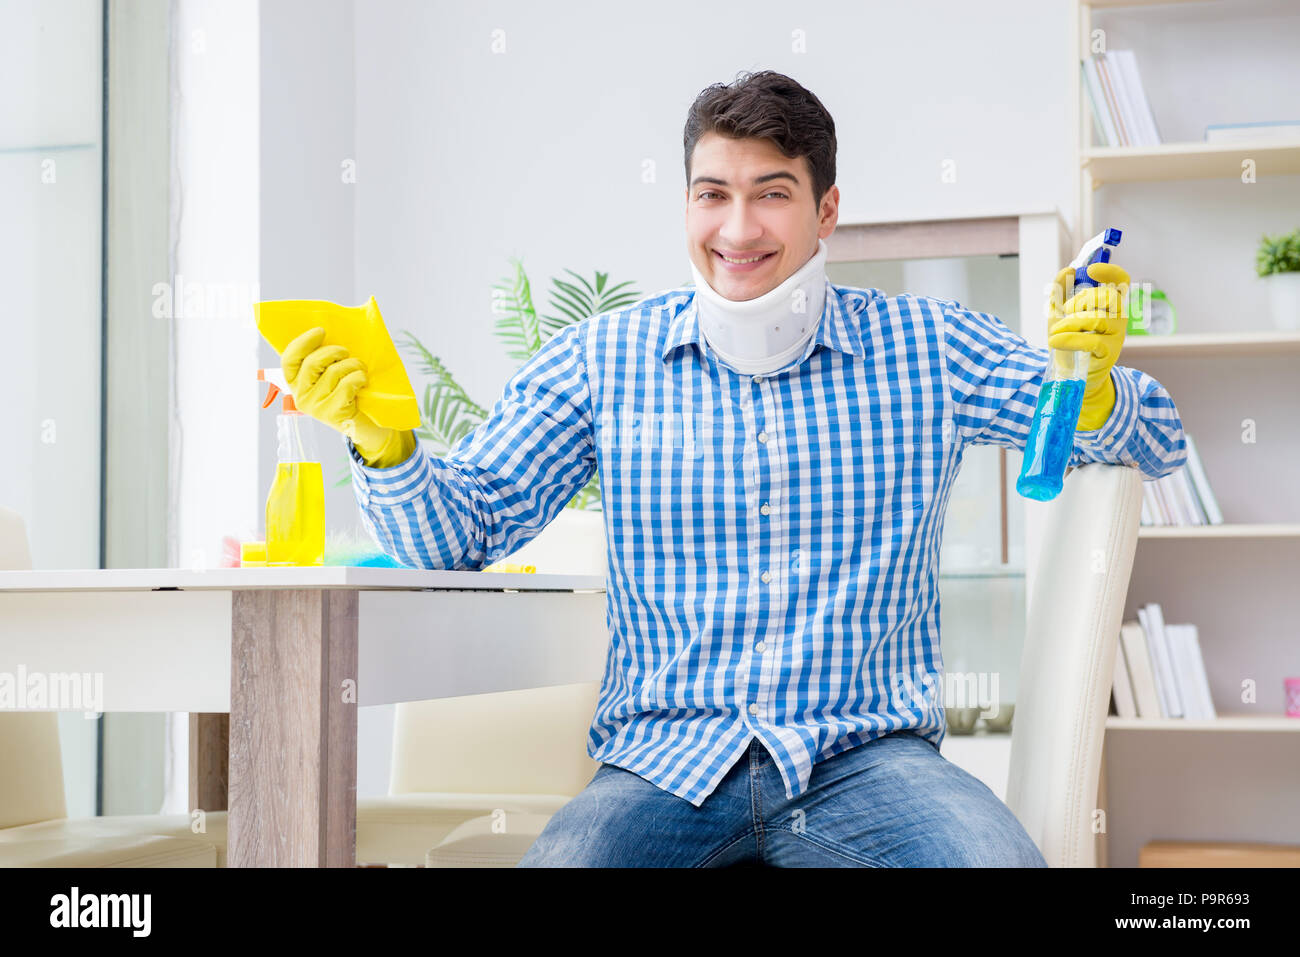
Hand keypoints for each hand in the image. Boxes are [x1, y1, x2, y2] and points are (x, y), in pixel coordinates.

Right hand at [281, 327, 415, 467]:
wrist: (364, 423)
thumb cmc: (347, 393)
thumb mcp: (330, 375)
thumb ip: (324, 359)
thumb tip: (328, 332)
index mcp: (295, 383)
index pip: (289, 359)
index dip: (303, 342)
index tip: (321, 331)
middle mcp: (300, 395)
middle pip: (312, 362)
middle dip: (334, 352)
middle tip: (347, 353)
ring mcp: (315, 407)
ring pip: (333, 372)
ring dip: (353, 365)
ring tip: (360, 369)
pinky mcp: (331, 414)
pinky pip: (346, 385)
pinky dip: (358, 378)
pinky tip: (362, 381)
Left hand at [1047, 261, 1129, 429]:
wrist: (1070, 374)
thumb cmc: (1068, 340)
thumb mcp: (1059, 313)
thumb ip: (1060, 291)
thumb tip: (1068, 270)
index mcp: (1109, 304)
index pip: (1121, 281)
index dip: (1110, 271)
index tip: (1091, 270)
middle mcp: (1118, 317)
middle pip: (1109, 297)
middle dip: (1082, 300)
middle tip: (1066, 311)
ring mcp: (1116, 335)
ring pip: (1097, 319)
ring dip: (1070, 323)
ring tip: (1054, 332)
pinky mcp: (1109, 353)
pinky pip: (1091, 341)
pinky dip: (1069, 339)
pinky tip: (1054, 341)